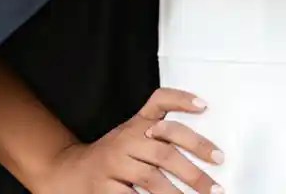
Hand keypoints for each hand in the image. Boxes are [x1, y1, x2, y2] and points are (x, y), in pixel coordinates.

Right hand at [32, 87, 225, 193]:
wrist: (69, 171)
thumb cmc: (112, 154)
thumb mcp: (132, 133)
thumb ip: (159, 126)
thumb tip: (204, 133)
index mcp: (136, 125)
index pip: (158, 102)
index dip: (180, 101)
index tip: (204, 106)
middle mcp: (126, 140)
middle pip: (164, 152)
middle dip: (194, 170)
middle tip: (216, 186)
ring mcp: (114, 165)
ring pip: (152, 179)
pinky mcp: (105, 188)